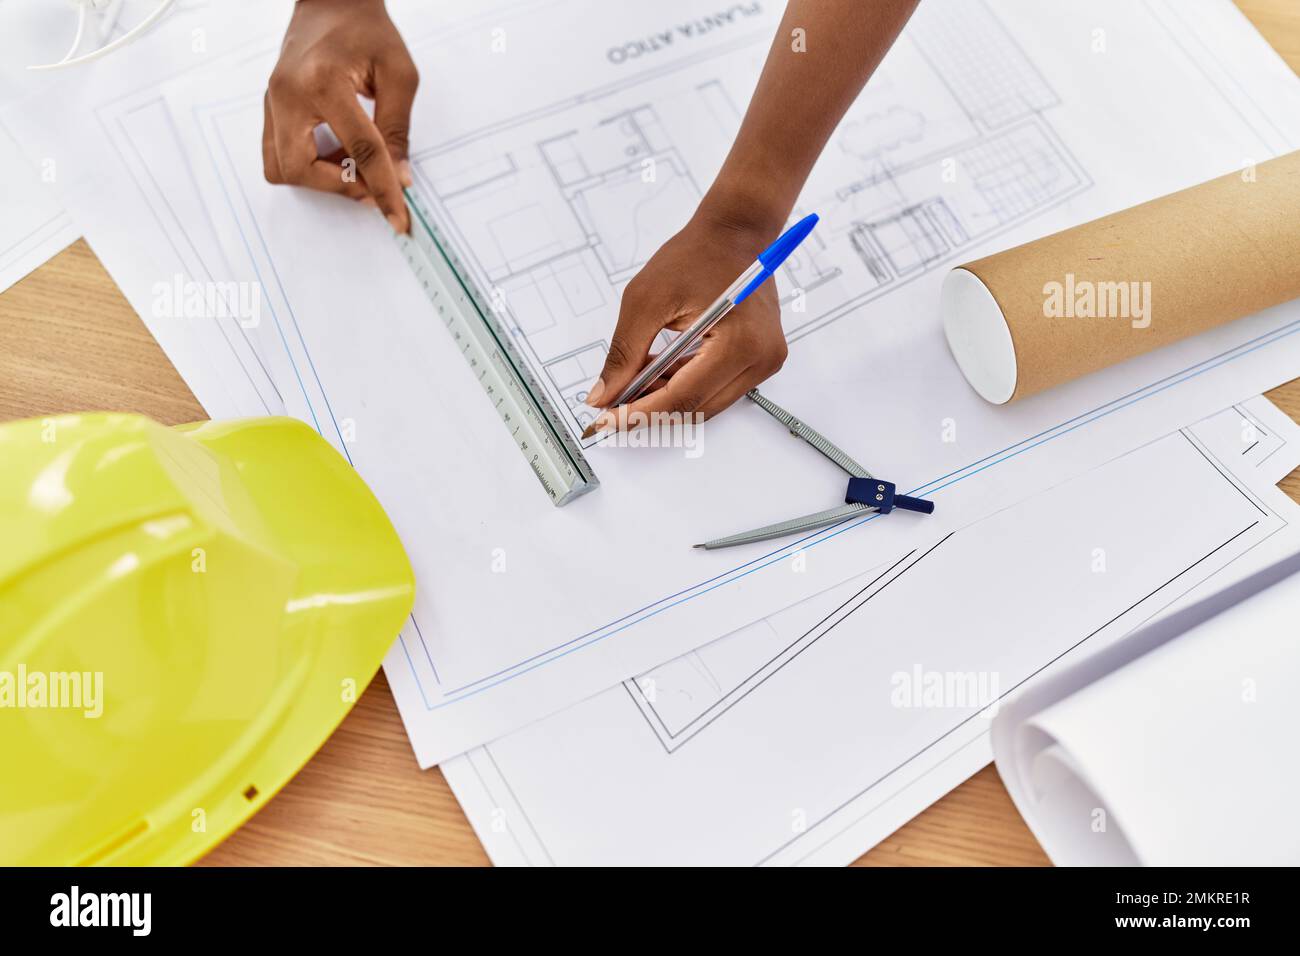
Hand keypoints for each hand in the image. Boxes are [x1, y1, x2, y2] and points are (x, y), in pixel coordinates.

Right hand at [263, 0, 418, 231]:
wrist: (331, 0)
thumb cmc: (367, 30)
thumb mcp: (399, 75)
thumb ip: (397, 130)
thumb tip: (398, 178)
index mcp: (323, 81)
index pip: (359, 150)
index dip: (383, 189)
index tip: (399, 218)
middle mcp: (288, 94)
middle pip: (302, 169)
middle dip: (341, 187)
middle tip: (374, 185)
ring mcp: (272, 101)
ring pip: (282, 168)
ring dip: (321, 178)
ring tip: (354, 163)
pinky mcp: (270, 107)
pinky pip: (277, 155)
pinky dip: (308, 165)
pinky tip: (336, 153)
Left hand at [586, 206, 787, 432]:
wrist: (735, 231)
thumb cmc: (697, 254)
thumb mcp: (646, 301)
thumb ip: (624, 354)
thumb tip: (604, 396)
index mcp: (740, 343)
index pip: (683, 397)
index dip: (640, 414)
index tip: (607, 421)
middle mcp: (761, 359)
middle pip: (697, 408)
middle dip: (651, 411)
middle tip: (612, 408)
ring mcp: (765, 361)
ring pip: (706, 403)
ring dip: (666, 400)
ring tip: (631, 385)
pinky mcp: (760, 359)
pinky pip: (716, 387)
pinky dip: (684, 386)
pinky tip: (656, 374)